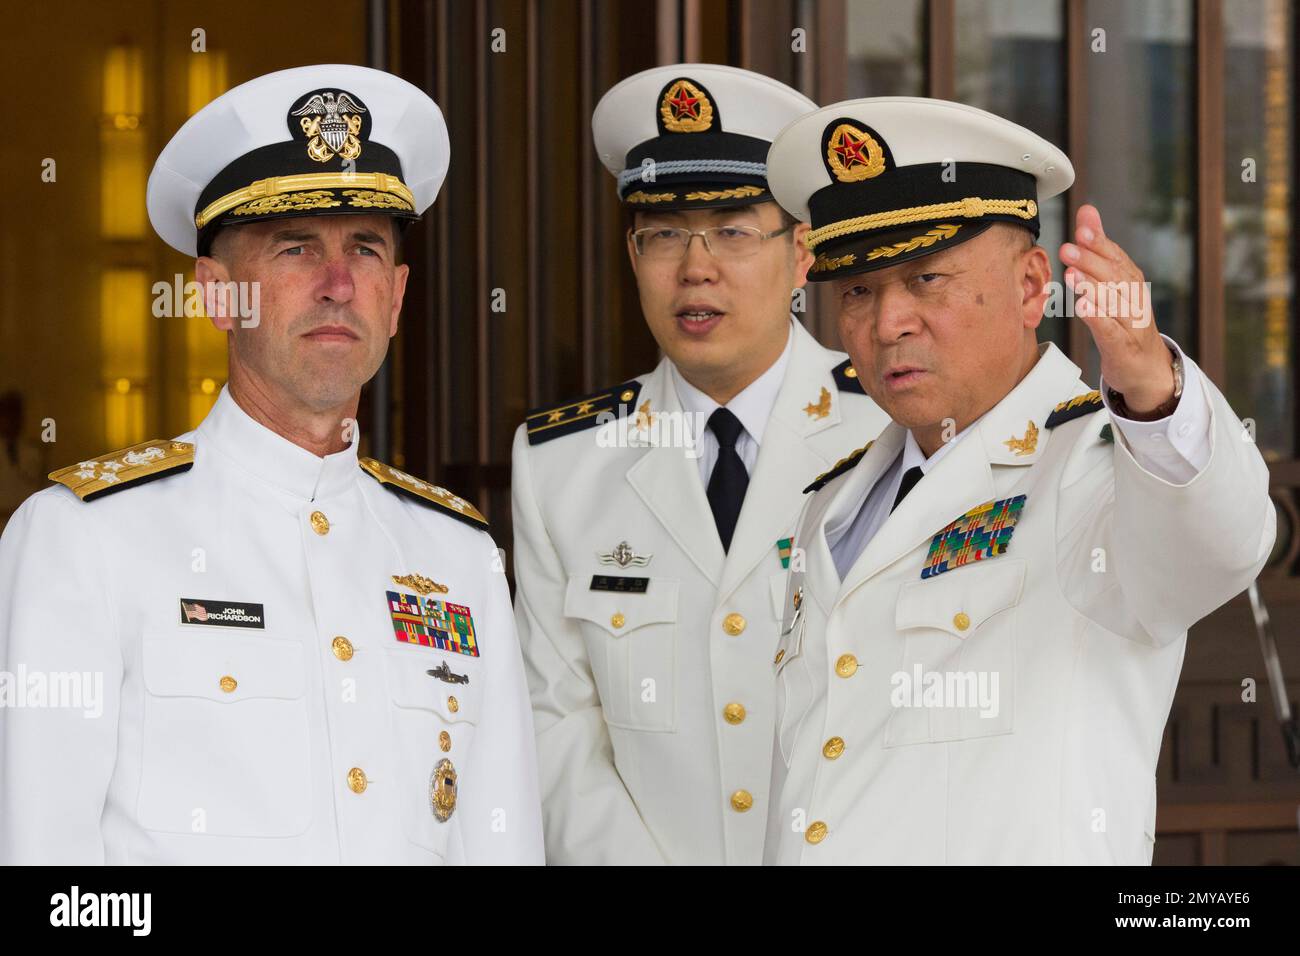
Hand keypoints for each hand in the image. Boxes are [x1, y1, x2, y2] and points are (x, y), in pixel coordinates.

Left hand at [1060, 204, 1173, 415]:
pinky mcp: (1124, 347)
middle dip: (1091, 261)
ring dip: (1092, 286)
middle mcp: (1134, 299)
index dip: (1100, 242)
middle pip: (1114, 277)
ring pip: (1113, 302)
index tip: (1082, 226)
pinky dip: (1098, 319)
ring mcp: (1131, 324)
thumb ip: (1100, 249)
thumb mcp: (1113, 283)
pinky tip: (1084, 307)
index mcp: (1130, 281)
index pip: (1116, 257)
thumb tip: (1087, 212)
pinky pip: (1111, 331)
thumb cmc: (1124, 321)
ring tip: (1072, 273)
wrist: (1147, 368)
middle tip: (1068, 247)